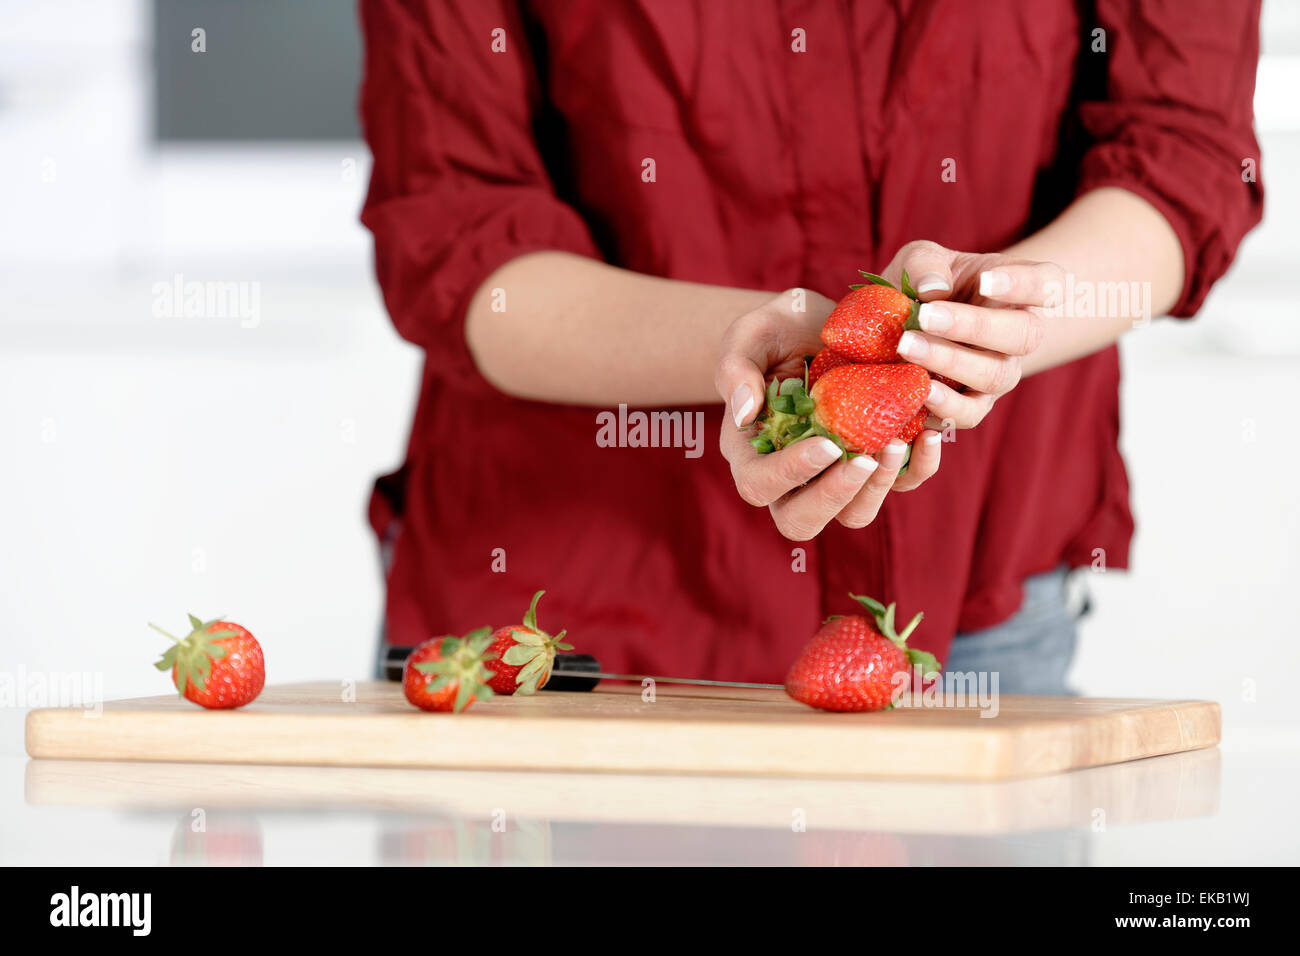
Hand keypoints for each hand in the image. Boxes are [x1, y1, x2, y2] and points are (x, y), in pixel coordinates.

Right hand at [714, 289, 943, 540]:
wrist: (826, 322)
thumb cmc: (779, 328)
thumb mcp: (752, 334)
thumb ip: (735, 368)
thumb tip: (744, 413)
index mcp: (751, 451)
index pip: (759, 485)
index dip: (790, 474)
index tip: (825, 444)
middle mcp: (792, 476)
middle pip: (801, 521)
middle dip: (834, 497)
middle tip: (863, 461)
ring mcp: (837, 474)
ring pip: (853, 515)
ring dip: (876, 489)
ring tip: (895, 443)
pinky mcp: (879, 461)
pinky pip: (901, 484)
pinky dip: (918, 467)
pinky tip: (930, 434)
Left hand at [880, 240, 1053, 428]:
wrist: (910, 326)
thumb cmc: (925, 284)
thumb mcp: (920, 260)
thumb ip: (926, 264)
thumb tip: (931, 289)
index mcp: (1019, 290)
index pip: (1048, 282)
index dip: (1024, 283)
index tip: (985, 279)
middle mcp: (1020, 334)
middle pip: (1024, 335)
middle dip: (974, 326)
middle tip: (925, 316)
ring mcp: (1001, 371)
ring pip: (997, 375)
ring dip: (952, 363)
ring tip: (908, 347)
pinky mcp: (974, 404)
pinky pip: (971, 414)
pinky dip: (946, 407)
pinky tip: (919, 391)